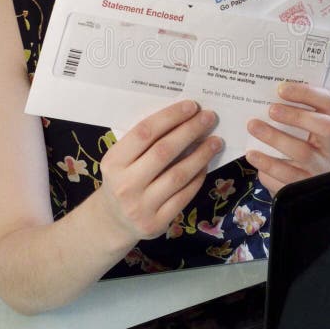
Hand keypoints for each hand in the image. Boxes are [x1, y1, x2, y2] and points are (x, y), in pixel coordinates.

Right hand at [98, 100, 221, 242]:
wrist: (113, 221)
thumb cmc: (123, 179)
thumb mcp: (122, 160)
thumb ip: (145, 142)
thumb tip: (183, 117)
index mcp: (113, 162)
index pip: (144, 133)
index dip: (170, 117)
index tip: (192, 106)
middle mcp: (125, 184)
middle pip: (164, 151)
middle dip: (190, 131)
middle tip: (209, 118)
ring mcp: (140, 206)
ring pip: (178, 174)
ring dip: (201, 154)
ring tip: (216, 141)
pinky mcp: (156, 222)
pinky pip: (184, 195)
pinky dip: (198, 177)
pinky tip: (206, 164)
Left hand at [245, 83, 329, 195]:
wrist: (303, 181)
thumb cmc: (299, 146)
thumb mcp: (303, 129)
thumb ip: (294, 110)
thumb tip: (269, 88)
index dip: (308, 93)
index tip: (281, 89)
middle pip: (325, 128)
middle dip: (297, 116)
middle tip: (271, 109)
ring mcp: (320, 169)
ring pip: (303, 152)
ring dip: (275, 138)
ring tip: (252, 126)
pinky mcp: (305, 188)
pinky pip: (287, 177)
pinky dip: (267, 166)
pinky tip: (253, 155)